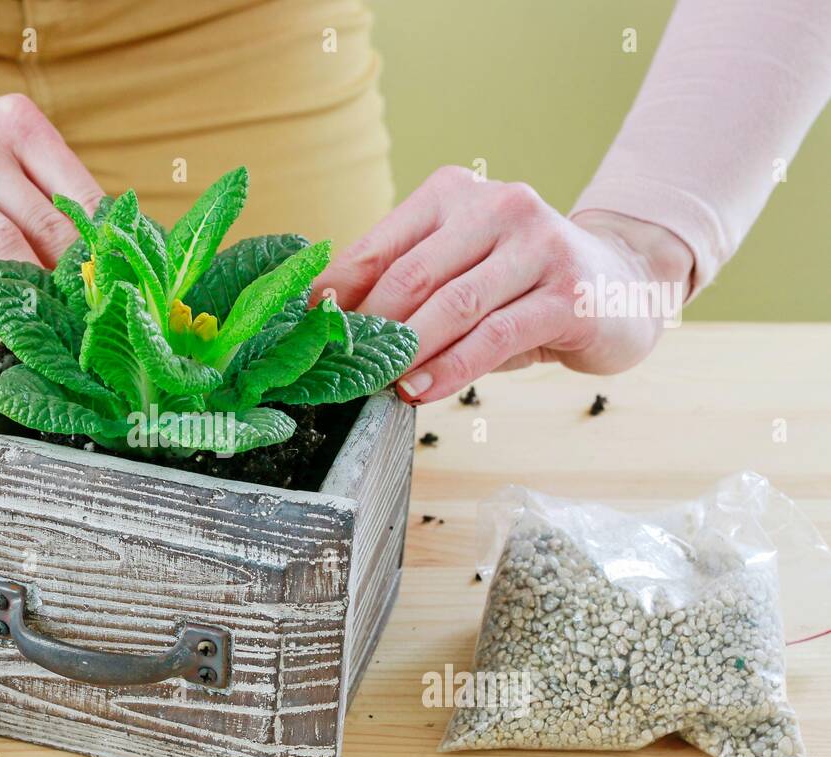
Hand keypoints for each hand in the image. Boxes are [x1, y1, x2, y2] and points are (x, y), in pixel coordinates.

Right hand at [0, 83, 103, 339]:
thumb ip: (43, 195)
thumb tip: (106, 256)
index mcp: (11, 123)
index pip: (76, 190)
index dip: (102, 247)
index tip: (119, 287)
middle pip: (41, 220)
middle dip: (71, 278)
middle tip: (90, 321)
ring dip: (28, 294)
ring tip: (50, 331)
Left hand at [313, 166, 693, 402]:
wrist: (624, 281)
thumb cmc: (520, 284)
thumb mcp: (458, 271)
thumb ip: (404, 286)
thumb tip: (327, 323)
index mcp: (454, 194)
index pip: (378, 246)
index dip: (335, 294)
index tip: (302, 331)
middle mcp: (497, 207)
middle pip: (410, 277)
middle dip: (368, 330)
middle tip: (338, 371)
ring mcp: (538, 246)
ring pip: (450, 307)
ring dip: (406, 354)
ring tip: (378, 385)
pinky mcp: (567, 293)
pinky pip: (492, 337)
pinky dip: (449, 370)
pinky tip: (422, 392)